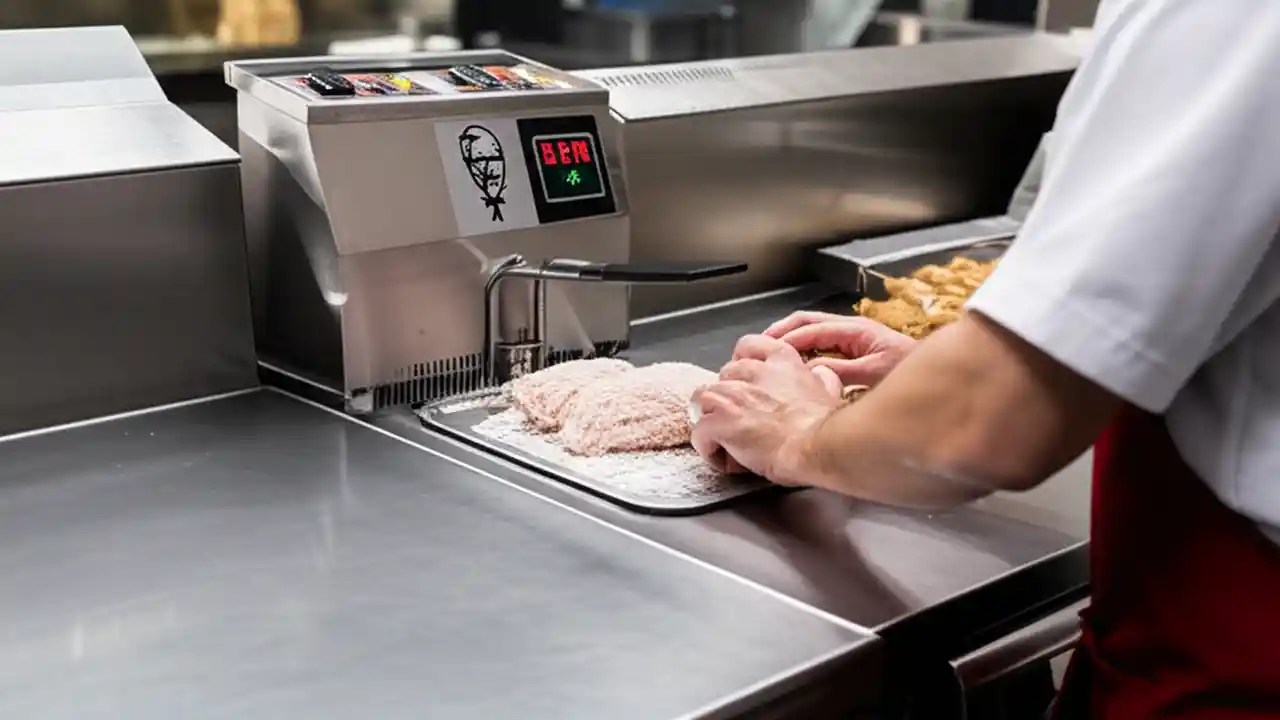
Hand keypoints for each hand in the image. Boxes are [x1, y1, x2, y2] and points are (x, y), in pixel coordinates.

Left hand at [692, 335, 840, 484]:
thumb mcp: (830, 391)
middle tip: (740, 419)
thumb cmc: (826, 425)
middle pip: (722, 376)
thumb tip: (821, 373)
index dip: (740, 362)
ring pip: (702, 399)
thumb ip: (822, 378)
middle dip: (727, 396)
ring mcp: (733, 396)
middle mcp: (753, 372)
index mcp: (781, 361)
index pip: (748, 345)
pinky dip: (707, 445)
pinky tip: (723, 458)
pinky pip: (699, 431)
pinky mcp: (720, 422)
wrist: (817, 447)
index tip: (745, 381)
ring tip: (725, 438)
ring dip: (710, 417)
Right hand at [762, 311, 916, 386]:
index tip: (765, 348)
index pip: (811, 327)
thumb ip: (837, 370)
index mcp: (855, 330)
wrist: (937, 379)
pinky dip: (804, 348)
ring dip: (790, 338)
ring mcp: (854, 337)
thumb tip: (806, 368)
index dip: (786, 337)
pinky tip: (794, 363)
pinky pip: (823, 343)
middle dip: (781, 331)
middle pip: (808, 321)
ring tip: (769, 352)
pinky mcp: (857, 349)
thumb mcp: (870, 375)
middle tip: (758, 346)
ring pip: (813, 330)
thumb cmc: (907, 375)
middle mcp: (852, 329)